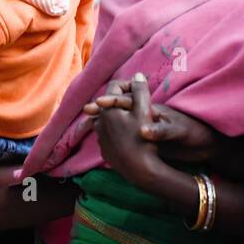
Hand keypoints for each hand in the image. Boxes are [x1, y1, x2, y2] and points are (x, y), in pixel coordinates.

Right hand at [85, 84, 216, 164]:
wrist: (206, 147)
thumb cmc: (195, 135)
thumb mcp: (179, 132)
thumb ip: (162, 131)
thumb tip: (144, 133)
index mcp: (153, 111)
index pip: (130, 101)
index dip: (114, 101)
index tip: (98, 103)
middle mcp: (147, 117)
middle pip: (122, 110)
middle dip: (104, 109)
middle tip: (87, 111)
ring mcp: (146, 128)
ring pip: (122, 123)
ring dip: (106, 123)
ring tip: (89, 126)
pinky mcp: (148, 141)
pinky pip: (127, 136)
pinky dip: (115, 137)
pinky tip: (104, 142)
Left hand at [92, 73, 160, 187]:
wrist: (139, 169)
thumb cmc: (142, 138)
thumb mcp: (144, 110)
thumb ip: (140, 90)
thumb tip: (137, 75)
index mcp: (108, 109)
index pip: (115, 87)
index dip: (129, 84)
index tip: (140, 89)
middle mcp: (99, 121)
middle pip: (110, 104)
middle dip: (122, 100)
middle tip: (138, 104)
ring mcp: (100, 137)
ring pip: (108, 120)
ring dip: (119, 116)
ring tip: (134, 120)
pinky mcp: (104, 149)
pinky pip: (109, 135)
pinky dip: (117, 131)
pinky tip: (129, 136)